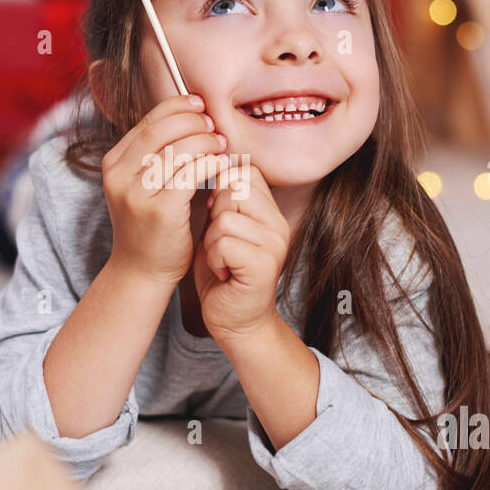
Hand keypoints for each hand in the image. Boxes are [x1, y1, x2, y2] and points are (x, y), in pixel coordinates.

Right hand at [101, 92, 226, 288]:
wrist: (141, 270)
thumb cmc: (150, 225)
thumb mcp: (143, 185)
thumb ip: (157, 154)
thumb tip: (191, 116)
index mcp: (114, 164)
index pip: (147, 122)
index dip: (176, 107)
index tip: (198, 104)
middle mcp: (119, 176)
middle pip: (161, 131)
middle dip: (193, 122)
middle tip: (213, 125)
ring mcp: (137, 194)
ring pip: (177, 151)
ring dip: (205, 141)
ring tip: (220, 144)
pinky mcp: (160, 211)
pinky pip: (190, 175)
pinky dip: (210, 164)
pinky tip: (221, 165)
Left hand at [192, 162, 290, 341]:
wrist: (235, 321)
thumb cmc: (223, 274)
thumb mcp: (220, 230)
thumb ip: (220, 202)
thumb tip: (213, 168)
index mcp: (270, 213)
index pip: (245, 173)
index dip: (221, 190)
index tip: (218, 219)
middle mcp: (278, 225)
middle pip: (233, 189)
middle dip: (214, 216)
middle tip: (220, 246)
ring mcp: (274, 244)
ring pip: (225, 218)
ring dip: (211, 242)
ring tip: (221, 261)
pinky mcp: (263, 265)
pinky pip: (224, 242)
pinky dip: (214, 259)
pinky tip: (224, 273)